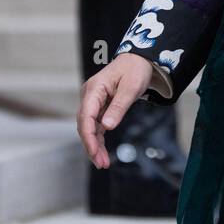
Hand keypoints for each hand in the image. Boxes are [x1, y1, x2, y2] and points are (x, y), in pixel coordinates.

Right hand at [77, 53, 152, 167]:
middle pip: (85, 125)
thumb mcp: (131, 87)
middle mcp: (90, 96)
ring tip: (102, 163)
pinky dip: (99, 139)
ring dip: (95, 146)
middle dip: (91, 145)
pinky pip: (96, 126)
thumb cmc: (135, 70)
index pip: (85, 116)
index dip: (88, 136)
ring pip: (90, 128)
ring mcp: (93, 102)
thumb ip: (119, 106)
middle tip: (101, 163)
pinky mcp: (99, 107)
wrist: (139, 60)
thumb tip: (107, 127)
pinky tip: (102, 153)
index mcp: (94, 89)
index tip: (94, 152)